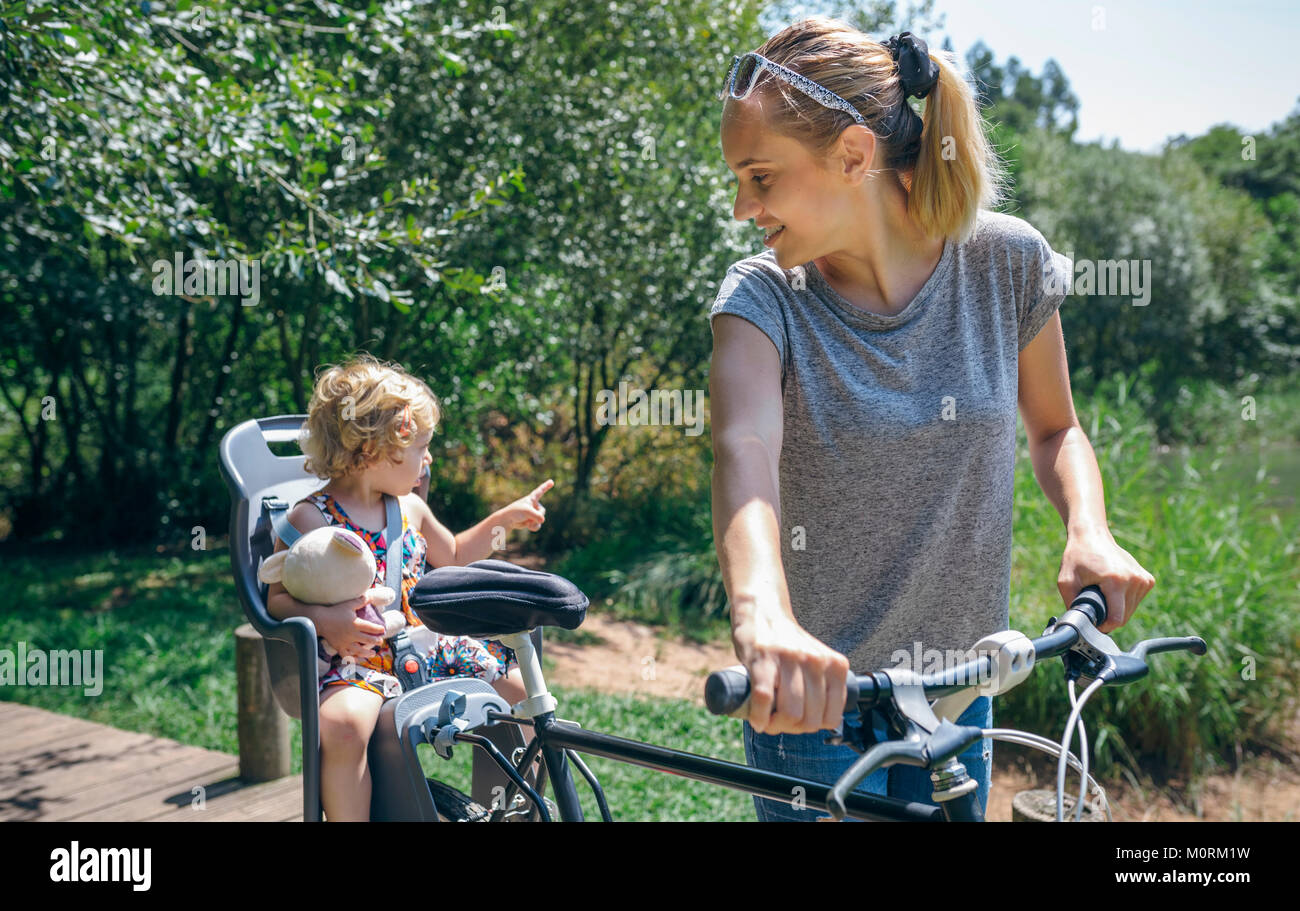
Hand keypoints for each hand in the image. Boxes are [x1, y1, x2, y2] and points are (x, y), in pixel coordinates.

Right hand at [314, 596, 386, 660]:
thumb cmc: (335, 611)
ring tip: (373, 653)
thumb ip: (360, 601)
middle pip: (367, 640)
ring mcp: (345, 642)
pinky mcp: (338, 647)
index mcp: (356, 624)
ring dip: (367, 653)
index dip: (379, 629)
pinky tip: (357, 661)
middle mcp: (352, 635)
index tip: (383, 630)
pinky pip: (346, 656)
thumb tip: (370, 596)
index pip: (371, 628)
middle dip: (376, 641)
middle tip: (380, 642)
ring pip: (359, 650)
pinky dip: (352, 659)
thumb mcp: (349, 604)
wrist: (320, 620)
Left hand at [503, 479, 553, 532]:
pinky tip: (528, 527)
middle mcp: (534, 505)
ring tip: (527, 522)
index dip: (546, 486)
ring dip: (534, 523)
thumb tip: (542, 521)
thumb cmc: (515, 512)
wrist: (507, 520)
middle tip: (527, 516)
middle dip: (536, 516)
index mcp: (532, 498)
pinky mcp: (531, 520)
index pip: (540, 491)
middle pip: (542, 511)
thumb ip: (537, 515)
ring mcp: (533, 513)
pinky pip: (538, 525)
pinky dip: (534, 527)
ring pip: (541, 519)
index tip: (551, 481)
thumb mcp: (527, 511)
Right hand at [733, 609, 849, 734]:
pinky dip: (759, 716)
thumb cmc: (788, 645)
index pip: (831, 718)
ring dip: (775, 725)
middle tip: (778, 721)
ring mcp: (791, 659)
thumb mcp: (818, 662)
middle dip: (791, 728)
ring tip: (767, 720)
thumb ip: (823, 687)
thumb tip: (817, 724)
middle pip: (809, 719)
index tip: (797, 723)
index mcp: (835, 666)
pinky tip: (756, 719)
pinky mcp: (764, 659)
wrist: (764, 611)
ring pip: (790, 713)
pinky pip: (765, 699)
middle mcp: (816, 662)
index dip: (811, 728)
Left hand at [1057, 527, 1155, 633]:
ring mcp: (1143, 579)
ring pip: (1131, 611)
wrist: (1092, 535)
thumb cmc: (1077, 557)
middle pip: (1124, 617)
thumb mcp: (1066, 581)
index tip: (1093, 622)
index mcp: (1116, 581)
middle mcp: (1134, 580)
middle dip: (1108, 617)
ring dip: (1116, 608)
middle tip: (1094, 603)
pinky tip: (1113, 589)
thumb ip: (1071, 605)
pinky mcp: (1148, 580)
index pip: (1117, 619)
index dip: (1103, 626)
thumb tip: (1078, 626)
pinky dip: (1124, 601)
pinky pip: (1136, 601)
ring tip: (1102, 593)